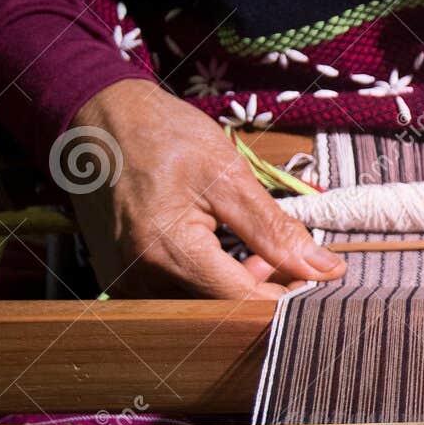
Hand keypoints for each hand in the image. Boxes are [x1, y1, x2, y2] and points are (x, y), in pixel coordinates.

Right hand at [62, 80, 344, 298]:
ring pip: (202, 303)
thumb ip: (275, 230)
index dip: (287, 294)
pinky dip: (208, 278)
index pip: (243, 301)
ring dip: (236, 284)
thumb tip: (324, 269)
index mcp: (168, 250)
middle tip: (285, 256)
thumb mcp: (228, 175)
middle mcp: (141, 277)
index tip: (317, 277)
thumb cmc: (162, 135)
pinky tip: (219, 250)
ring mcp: (126, 281)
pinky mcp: (122, 277)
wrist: (98, 117)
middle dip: (262, 287)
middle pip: (222, 307)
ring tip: (251, 249)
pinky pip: (177, 292)